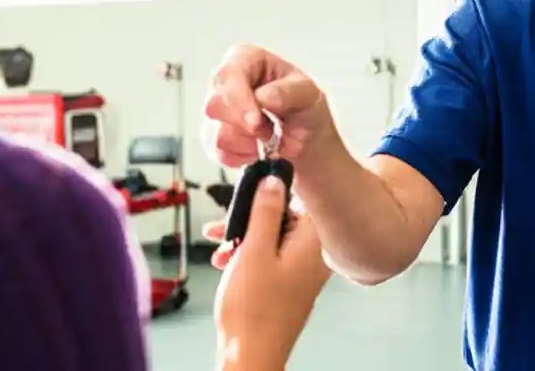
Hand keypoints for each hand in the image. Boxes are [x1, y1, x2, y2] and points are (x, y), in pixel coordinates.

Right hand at [204, 44, 337, 166]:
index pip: (228, 75)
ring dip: (249, 142)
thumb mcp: (308, 94)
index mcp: (246, 59)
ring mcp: (218, 110)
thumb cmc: (304, 105)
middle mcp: (226, 82)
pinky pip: (220, 153)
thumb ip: (288, 92)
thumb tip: (264, 96)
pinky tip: (257, 147)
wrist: (304, 136)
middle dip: (246, 126)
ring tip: (268, 135)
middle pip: (215, 106)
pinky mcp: (214, 135)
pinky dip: (244, 156)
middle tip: (269, 129)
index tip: (256, 122)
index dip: (238, 100)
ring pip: (218, 134)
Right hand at [208, 174, 331, 370]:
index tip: (253, 185)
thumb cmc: (254, 311)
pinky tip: (227, 261)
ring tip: (220, 246)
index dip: (274, 189)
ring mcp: (302, 271)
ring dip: (245, 237)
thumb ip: (265, 211)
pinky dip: (249, 255)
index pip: (301, 198)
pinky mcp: (289, 284)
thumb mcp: (254, 250)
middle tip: (227, 222)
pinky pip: (271, 257)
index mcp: (313, 242)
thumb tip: (274, 181)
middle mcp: (314, 255)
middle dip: (251, 217)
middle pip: (285, 218)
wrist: (251, 355)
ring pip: (274, 238)